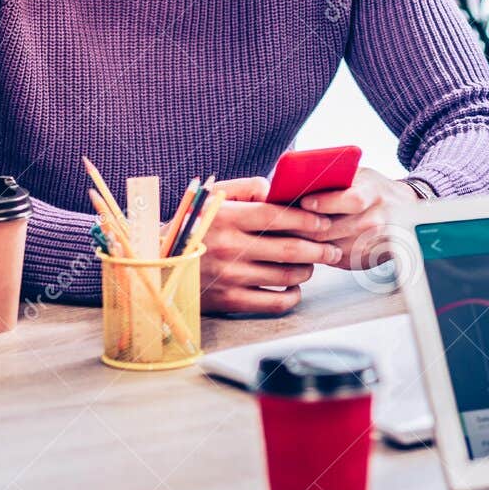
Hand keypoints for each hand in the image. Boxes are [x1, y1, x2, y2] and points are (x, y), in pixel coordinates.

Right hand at [197, 177, 341, 314]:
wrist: (157, 264)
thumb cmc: (193, 227)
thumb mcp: (211, 198)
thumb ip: (245, 187)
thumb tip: (275, 189)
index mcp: (226, 217)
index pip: (277, 216)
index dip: (307, 220)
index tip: (324, 224)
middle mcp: (228, 247)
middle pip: (290, 249)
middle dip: (319, 249)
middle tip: (332, 250)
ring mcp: (229, 276)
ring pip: (286, 276)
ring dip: (307, 271)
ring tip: (312, 265)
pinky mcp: (228, 301)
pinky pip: (273, 302)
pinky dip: (292, 296)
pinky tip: (294, 288)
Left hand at [295, 167, 420, 269]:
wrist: (405, 214)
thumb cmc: (376, 191)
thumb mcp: (361, 176)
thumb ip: (335, 177)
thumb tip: (298, 179)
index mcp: (374, 195)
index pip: (351, 201)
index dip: (324, 203)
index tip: (304, 202)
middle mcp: (375, 222)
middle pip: (331, 229)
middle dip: (301, 226)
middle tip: (279, 221)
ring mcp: (369, 245)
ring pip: (326, 247)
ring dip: (303, 242)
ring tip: (285, 233)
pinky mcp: (362, 261)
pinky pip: (331, 259)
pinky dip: (315, 252)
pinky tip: (303, 244)